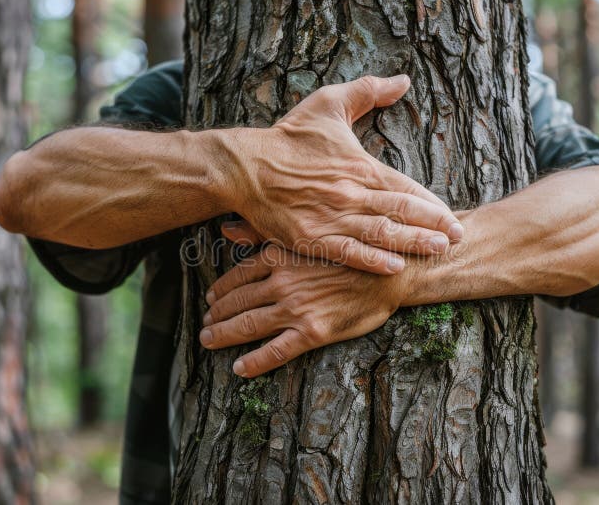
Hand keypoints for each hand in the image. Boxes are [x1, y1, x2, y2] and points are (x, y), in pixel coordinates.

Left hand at [199, 243, 411, 377]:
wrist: (393, 269)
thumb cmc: (354, 248)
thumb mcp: (309, 231)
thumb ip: (267, 232)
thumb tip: (226, 230)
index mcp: (280, 256)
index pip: (238, 276)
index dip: (221, 291)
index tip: (211, 300)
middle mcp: (282, 282)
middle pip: (237, 302)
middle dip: (216, 316)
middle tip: (204, 325)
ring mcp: (296, 308)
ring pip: (248, 326)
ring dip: (224, 336)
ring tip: (210, 341)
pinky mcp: (313, 331)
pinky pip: (275, 351)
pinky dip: (254, 362)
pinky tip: (239, 368)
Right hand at [228, 75, 462, 274]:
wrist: (247, 167)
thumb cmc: (289, 137)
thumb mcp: (329, 103)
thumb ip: (368, 91)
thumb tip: (402, 80)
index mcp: (360, 166)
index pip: (406, 187)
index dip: (432, 204)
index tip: (452, 215)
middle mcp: (351, 194)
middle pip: (401, 212)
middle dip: (433, 226)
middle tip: (458, 238)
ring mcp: (332, 218)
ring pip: (381, 234)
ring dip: (413, 243)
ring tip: (439, 251)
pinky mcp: (312, 238)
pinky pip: (348, 252)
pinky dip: (372, 260)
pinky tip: (393, 267)